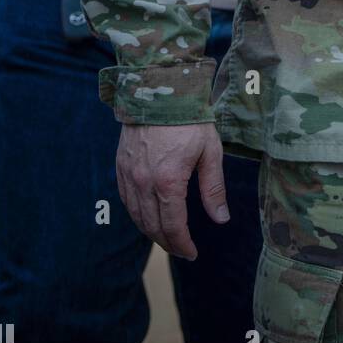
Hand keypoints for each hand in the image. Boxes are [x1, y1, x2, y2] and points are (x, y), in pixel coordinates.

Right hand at [116, 122, 228, 258]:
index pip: (173, 226)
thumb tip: (221, 219)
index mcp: (168, 181)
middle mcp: (143, 182)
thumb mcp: (210, 151)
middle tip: (181, 250)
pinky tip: (148, 216)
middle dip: (168, 243)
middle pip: (152, 226)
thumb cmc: (189, 118)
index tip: (191, 253)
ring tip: (167, 237)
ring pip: (136, 216)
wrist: (159, 89)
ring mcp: (129, 175)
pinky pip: (126, 200)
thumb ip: (213, 188)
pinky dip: (137, 214)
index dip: (182, 245)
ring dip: (151, 232)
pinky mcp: (121, 166)